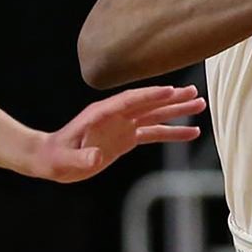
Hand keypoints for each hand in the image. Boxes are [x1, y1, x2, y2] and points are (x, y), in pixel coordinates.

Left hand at [28, 84, 205, 182]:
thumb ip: (81, 158)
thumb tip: (96, 158)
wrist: (52, 159)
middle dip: (171, 99)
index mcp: (101, 114)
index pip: (130, 100)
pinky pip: (153, 133)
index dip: (150, 96)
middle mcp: (116, 115)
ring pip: (155, 115)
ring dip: (177, 110)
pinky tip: (190, 132)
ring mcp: (123, 125)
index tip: (170, 91)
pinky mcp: (127, 137)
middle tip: (195, 94)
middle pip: (148, 103)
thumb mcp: (65, 160)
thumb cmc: (56, 157)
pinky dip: (172, 132)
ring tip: (200, 105)